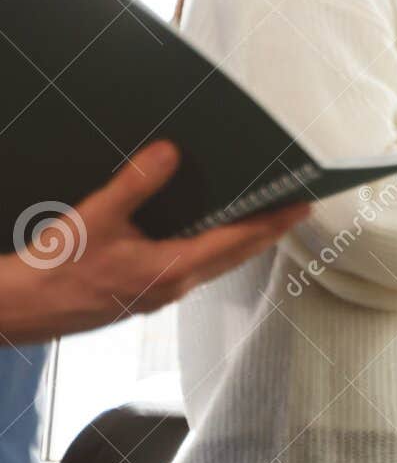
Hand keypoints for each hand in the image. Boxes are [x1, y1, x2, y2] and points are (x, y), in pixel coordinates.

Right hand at [1, 141, 309, 342]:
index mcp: (173, 268)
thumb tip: (169, 153)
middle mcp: (176, 285)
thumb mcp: (96, 217)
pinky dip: (214, 250)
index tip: (301, 206)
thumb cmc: (56, 270)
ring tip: (263, 219)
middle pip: (236, 256)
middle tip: (295, 209)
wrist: (22, 309)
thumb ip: (135, 183)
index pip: (238, 241)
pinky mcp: (147, 294)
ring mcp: (162, 293)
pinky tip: (210, 237)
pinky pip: (195, 269)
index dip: (273, 222)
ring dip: (242, 243)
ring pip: (217, 265)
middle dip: (268, 231)